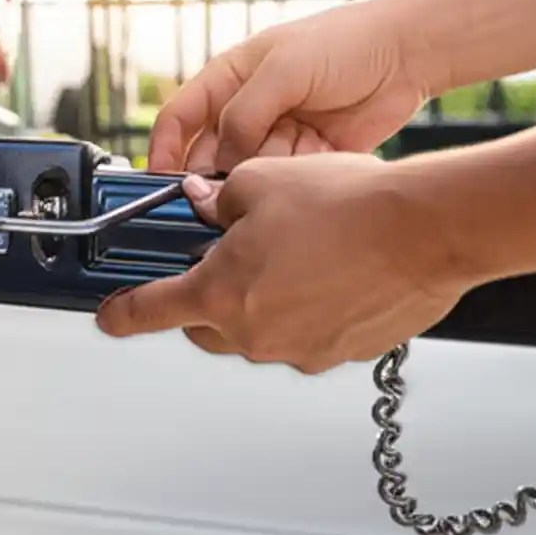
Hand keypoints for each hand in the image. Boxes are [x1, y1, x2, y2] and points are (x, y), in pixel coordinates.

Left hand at [95, 153, 473, 373]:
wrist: (426, 229)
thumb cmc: (348, 205)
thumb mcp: (260, 180)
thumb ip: (219, 198)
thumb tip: (204, 203)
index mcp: (221, 292)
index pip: (151, 311)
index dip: (123, 315)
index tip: (109, 318)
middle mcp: (254, 332)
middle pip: (206, 325)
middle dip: (206, 296)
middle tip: (227, 258)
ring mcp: (298, 350)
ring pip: (258, 330)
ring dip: (261, 299)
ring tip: (294, 252)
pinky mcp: (339, 354)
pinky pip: (304, 334)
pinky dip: (305, 308)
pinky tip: (328, 271)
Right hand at [148, 0, 448, 173]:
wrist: (407, 54)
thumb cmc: (342, 44)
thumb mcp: (282, 70)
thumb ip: (244, 115)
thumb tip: (223, 160)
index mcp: (229, 79)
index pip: (179, 118)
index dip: (162, 150)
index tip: (158, 182)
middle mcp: (247, 109)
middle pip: (210, 154)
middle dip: (215, 172)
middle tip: (225, 186)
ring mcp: (277, 134)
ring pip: (248, 171)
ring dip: (265, 168)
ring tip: (297, 141)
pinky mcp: (306, 155)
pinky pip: (284, 177)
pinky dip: (296, 173)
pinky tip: (319, 147)